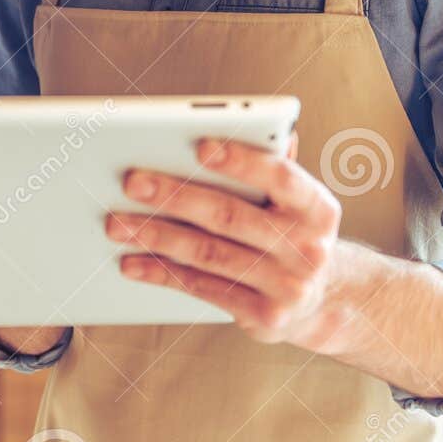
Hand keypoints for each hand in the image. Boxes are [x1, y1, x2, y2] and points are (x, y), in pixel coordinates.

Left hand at [108, 134, 350, 350]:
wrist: (324, 301)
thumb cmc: (294, 234)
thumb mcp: (297, 202)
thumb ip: (277, 166)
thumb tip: (268, 125)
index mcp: (317, 208)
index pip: (279, 177)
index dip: (241, 160)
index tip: (200, 146)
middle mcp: (307, 247)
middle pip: (229, 216)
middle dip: (175, 197)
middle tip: (132, 182)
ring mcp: (286, 286)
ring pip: (209, 254)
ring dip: (157, 237)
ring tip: (117, 224)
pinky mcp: (262, 315)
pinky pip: (202, 288)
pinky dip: (162, 273)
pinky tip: (132, 263)